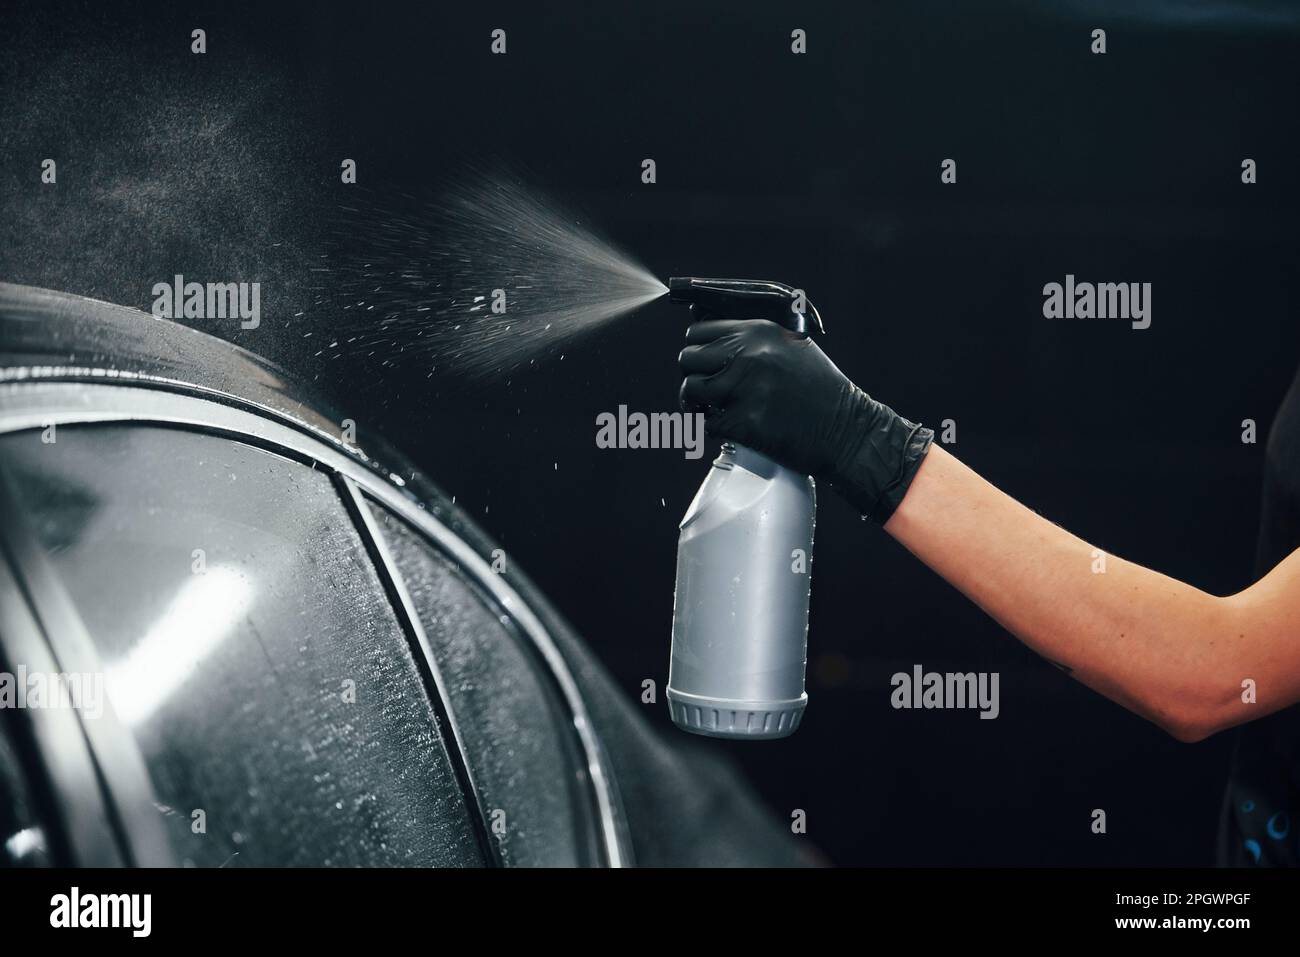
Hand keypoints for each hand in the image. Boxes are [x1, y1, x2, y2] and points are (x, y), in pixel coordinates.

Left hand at [678, 316, 933, 522]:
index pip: (698, 331)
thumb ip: (753, 339)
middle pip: (687, 358)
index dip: (698, 348)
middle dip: (694, 374)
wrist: (845, 430)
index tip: (705, 362)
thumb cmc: (820, 390)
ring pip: (690, 389)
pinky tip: (727, 427)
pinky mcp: (743, 422)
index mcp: (758, 332)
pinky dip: (711, 428)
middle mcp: (748, 355)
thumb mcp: (791, 347)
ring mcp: (744, 389)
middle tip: (706, 389)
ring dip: (696, 402)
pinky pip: (705, 423)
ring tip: (711, 408)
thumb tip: (707, 333)